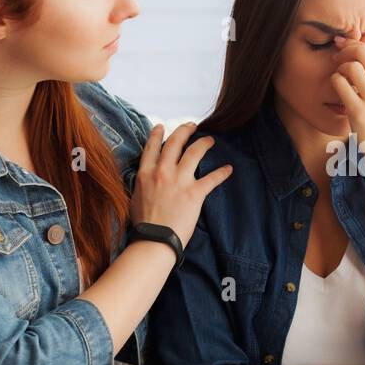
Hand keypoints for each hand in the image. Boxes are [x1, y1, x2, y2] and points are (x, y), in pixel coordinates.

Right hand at [130, 122, 232, 246]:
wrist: (154, 239)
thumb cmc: (144, 224)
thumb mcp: (135, 197)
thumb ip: (143, 183)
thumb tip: (146, 178)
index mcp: (145, 173)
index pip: (152, 147)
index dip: (158, 135)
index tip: (162, 126)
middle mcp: (162, 172)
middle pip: (175, 143)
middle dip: (184, 130)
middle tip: (191, 125)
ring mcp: (179, 181)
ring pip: (194, 152)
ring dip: (203, 143)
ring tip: (210, 140)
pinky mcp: (194, 193)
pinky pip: (212, 178)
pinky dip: (222, 173)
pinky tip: (229, 169)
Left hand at [330, 34, 364, 145]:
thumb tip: (362, 38)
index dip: (357, 45)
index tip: (345, 46)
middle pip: (363, 52)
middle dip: (346, 50)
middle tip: (337, 56)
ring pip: (351, 67)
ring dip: (340, 67)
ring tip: (340, 75)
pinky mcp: (360, 113)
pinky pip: (340, 83)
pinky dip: (335, 81)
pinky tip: (338, 87)